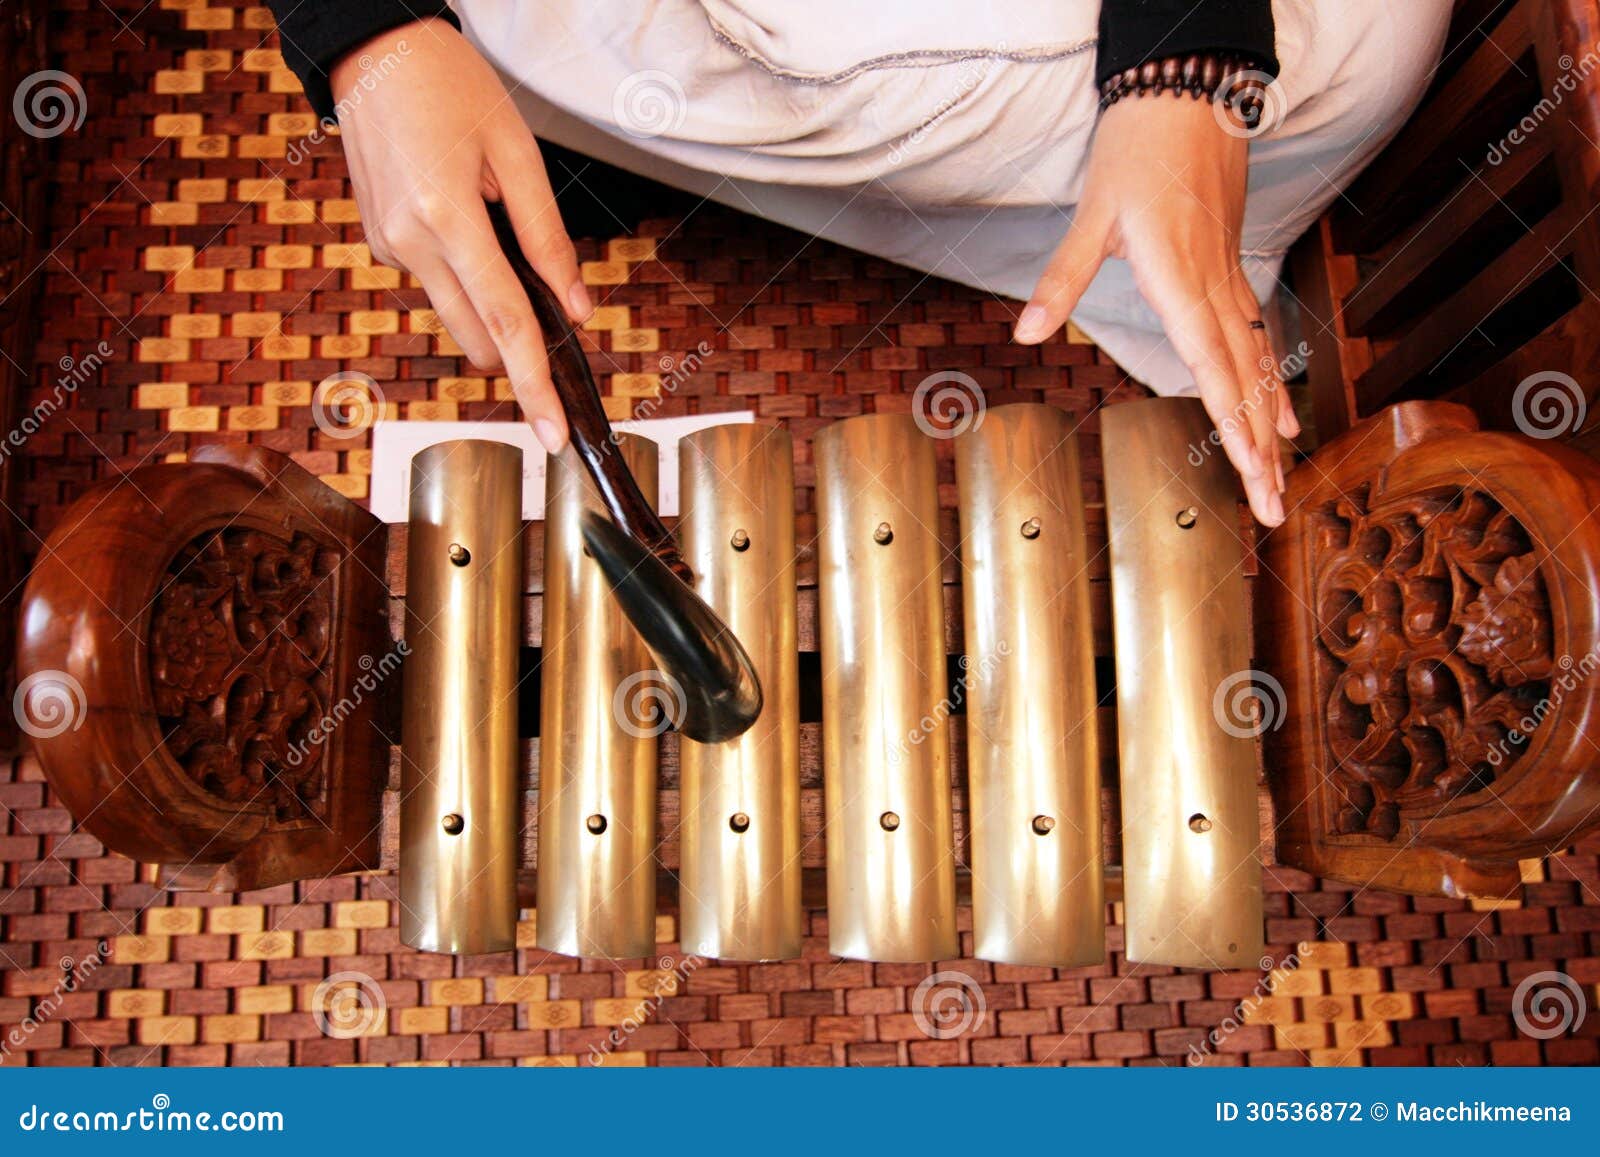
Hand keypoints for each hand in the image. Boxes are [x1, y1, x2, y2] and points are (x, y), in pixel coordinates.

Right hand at [331, 19, 589, 452]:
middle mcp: (409, 242)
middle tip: (550, 305)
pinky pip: (434, 280)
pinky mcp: (379, 241)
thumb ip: (550, 238)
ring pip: (455, 315)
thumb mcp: (518, 153)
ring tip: (494, 226)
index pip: (505, 324)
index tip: (553, 434)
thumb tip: (577, 308)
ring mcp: (387, 246)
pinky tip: (460, 212)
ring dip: (487, 303)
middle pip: (478, 338)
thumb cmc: (449, 85)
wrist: (374, 50)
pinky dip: (461, 269)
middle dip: (515, 343)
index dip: (535, 384)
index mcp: (447, 218)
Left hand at [1013, 95, 1297, 525]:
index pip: (1214, 369)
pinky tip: (1281, 411)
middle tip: (1274, 508)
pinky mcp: (1230, 268)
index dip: (1235, 425)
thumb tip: (1025, 332)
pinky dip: (1270, 380)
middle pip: (1245, 382)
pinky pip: (1257, 335)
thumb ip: (1062, 278)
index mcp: (1181, 280)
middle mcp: (1214, 287)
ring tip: (1281, 478)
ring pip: (1258, 363)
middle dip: (1260, 450)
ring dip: (1270, 424)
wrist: (1186, 94)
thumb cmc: (1136, 152)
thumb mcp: (1091, 214)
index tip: (1253, 471)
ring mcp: (1229, 279)